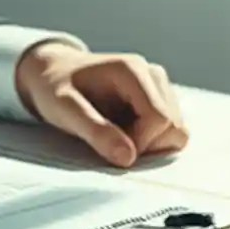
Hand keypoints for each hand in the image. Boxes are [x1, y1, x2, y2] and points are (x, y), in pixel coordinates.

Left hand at [15, 43, 188, 167]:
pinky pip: (169, 131)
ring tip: (115, 134)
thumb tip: (128, 158)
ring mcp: (159, 86)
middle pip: (174, 126)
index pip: (160, 118)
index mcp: (132, 70)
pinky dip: (150, 140)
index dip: (140, 143)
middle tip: (110, 141)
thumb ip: (95, 131)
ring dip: (149, 144)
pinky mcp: (159, 99)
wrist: (52, 73)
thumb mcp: (64, 109)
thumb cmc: (54, 89)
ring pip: (176, 130)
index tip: (111, 149)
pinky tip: (123, 132)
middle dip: (146, 145)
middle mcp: (152, 74)